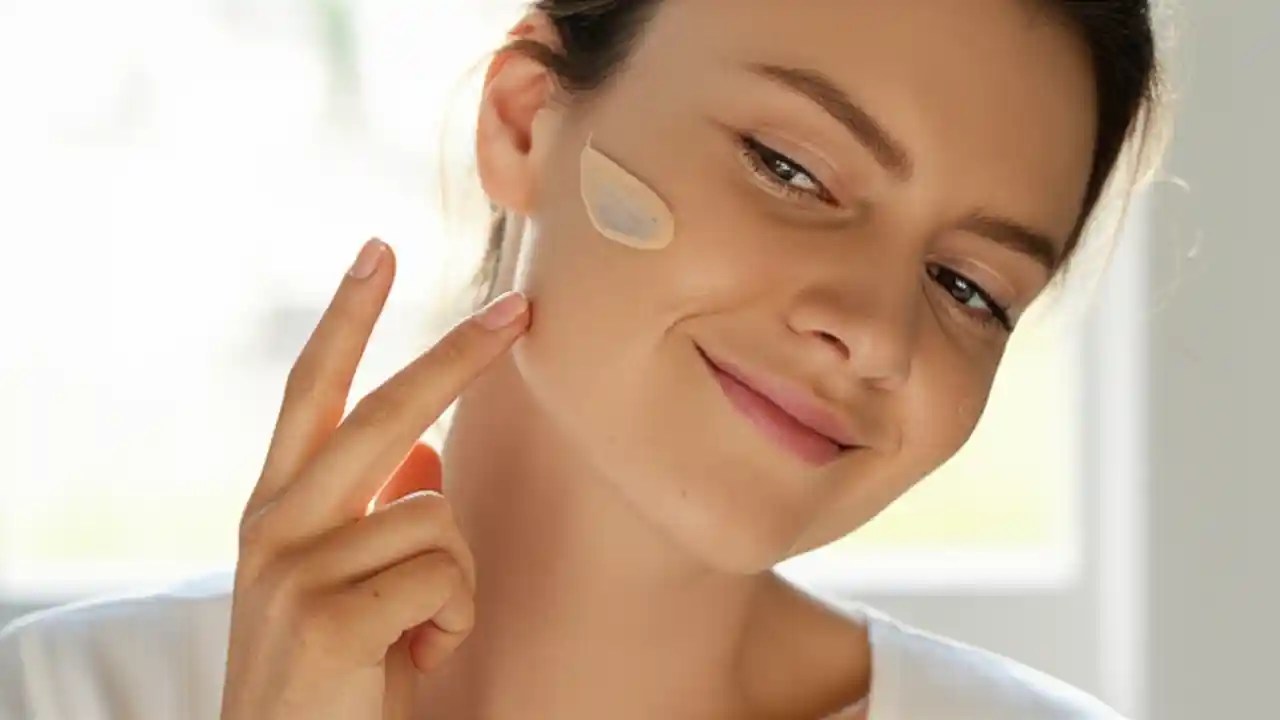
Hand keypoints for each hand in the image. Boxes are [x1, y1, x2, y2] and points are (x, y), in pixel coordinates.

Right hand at [219, 238, 529, 719]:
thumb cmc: (332, 674)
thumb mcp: (346, 584)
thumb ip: (372, 514)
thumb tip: (424, 454)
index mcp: (276, 507)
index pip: (313, 390)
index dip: (346, 317)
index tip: (378, 249)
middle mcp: (274, 523)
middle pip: (384, 411)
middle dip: (458, 356)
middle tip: (522, 309)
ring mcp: (293, 568)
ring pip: (435, 513)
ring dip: (452, 582)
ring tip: (415, 635)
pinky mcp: (325, 617)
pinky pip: (443, 577)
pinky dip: (451, 621)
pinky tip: (411, 659)